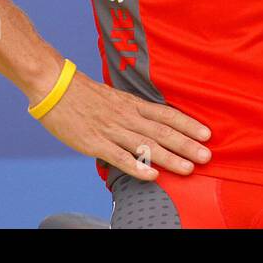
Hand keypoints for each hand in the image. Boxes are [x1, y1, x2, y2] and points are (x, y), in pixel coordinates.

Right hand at [34, 69, 211, 180]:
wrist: (55, 86)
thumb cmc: (84, 93)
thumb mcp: (115, 96)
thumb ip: (133, 110)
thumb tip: (150, 122)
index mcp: (132, 104)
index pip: (166, 115)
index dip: (188, 124)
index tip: (207, 133)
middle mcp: (127, 116)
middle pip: (162, 132)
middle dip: (186, 144)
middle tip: (207, 156)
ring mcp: (112, 130)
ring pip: (146, 145)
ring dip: (169, 158)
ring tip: (188, 168)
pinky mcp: (95, 143)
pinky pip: (119, 157)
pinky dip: (137, 166)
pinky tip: (151, 175)